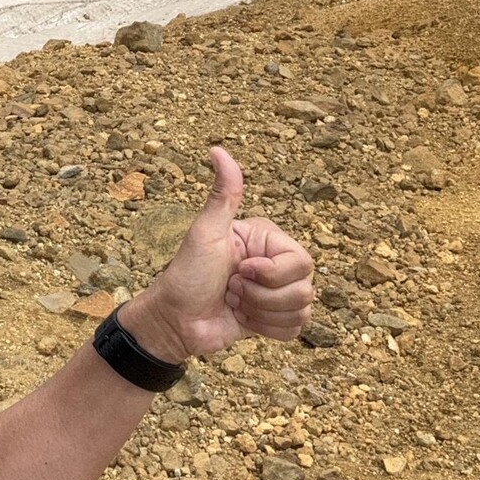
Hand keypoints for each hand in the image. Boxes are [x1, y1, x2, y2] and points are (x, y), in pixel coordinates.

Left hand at [121, 147, 313, 361]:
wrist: (176, 321)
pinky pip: (295, 329)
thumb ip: (222, 196)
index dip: (272, 274)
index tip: (239, 271)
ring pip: (301, 310)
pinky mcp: (274, 319)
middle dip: (263, 296)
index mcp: (266, 240)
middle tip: (232, 288)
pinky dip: (267, 330)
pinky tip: (242, 319)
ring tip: (234, 302)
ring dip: (261, 313)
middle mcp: (276, 263)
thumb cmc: (187, 275)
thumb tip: (217, 149)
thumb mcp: (205, 233)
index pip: (301, 261)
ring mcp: (276, 292)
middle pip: (304, 288)